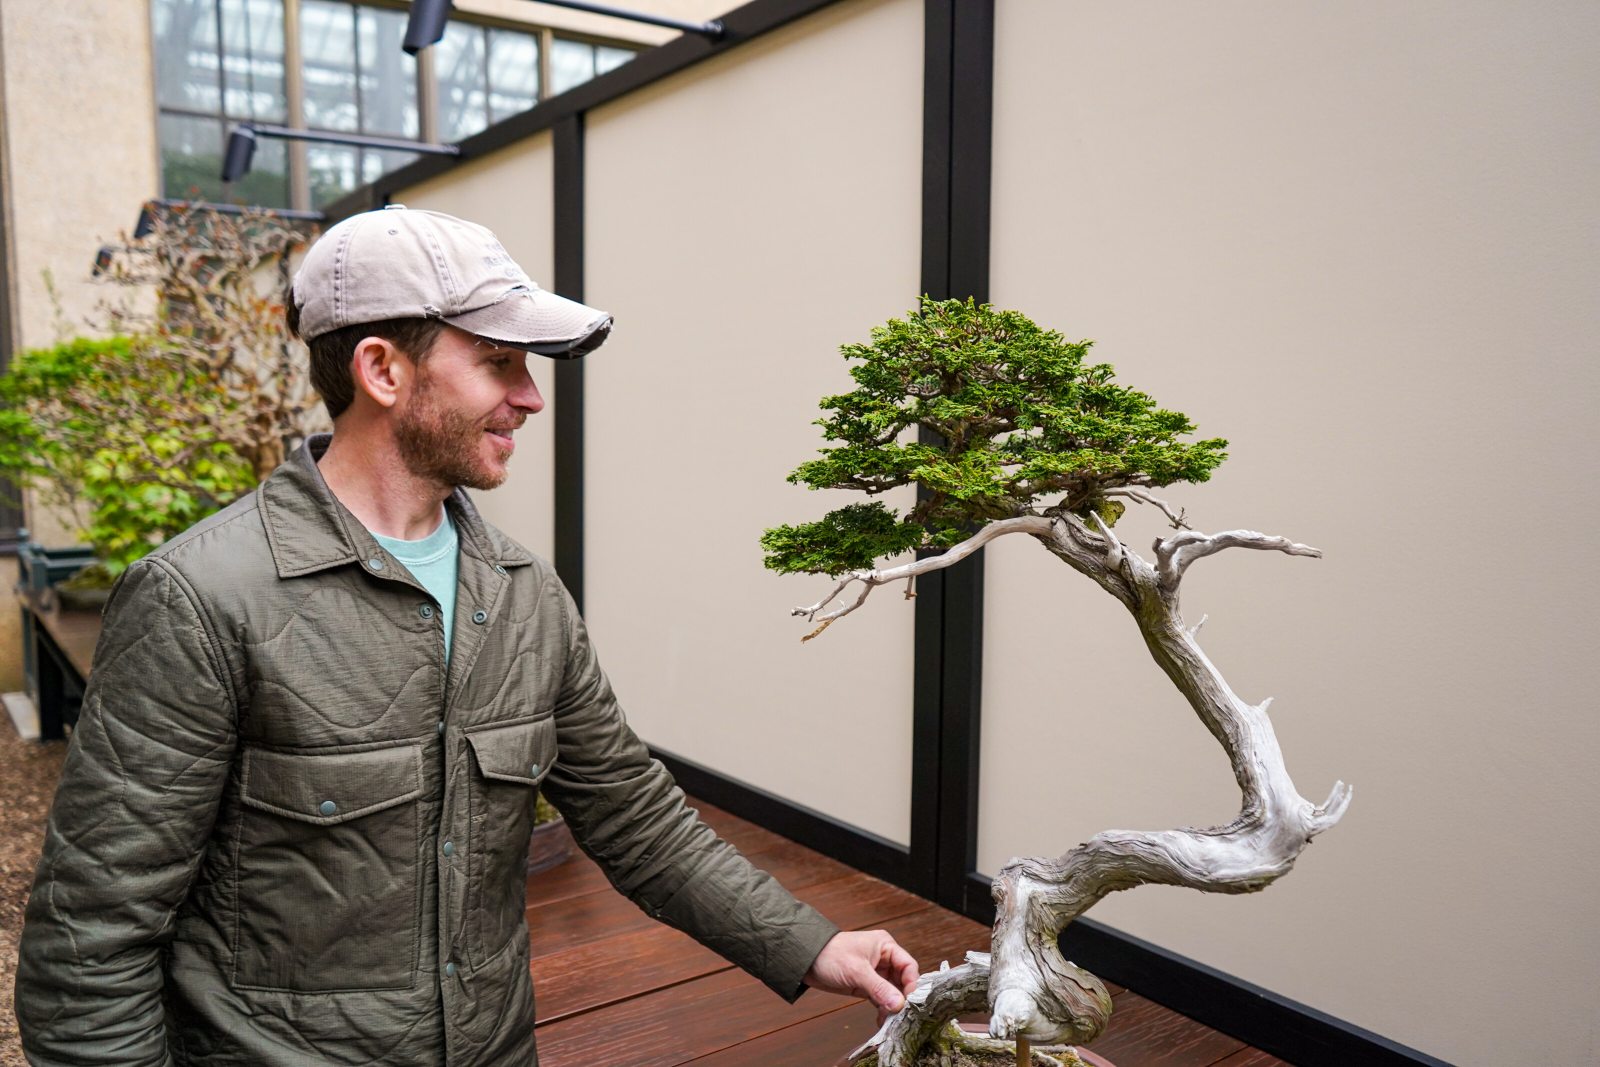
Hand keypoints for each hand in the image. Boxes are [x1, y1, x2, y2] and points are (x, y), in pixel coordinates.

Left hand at [803, 929, 919, 1023]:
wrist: (805, 961)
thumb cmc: (830, 955)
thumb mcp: (856, 971)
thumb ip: (879, 988)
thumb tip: (899, 1004)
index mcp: (885, 946)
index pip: (908, 966)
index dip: (911, 984)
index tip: (909, 1002)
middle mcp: (883, 958)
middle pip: (902, 980)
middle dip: (901, 998)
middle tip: (900, 1015)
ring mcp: (875, 972)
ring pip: (892, 991)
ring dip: (892, 1006)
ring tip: (890, 1020)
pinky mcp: (866, 984)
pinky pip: (881, 998)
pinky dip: (882, 1009)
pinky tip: (881, 1020)